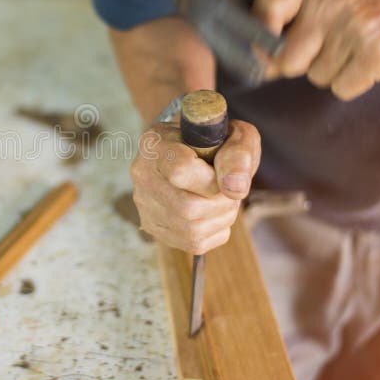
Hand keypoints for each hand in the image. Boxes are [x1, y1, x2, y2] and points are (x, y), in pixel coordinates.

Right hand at [130, 120, 260, 253]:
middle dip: (222, 204)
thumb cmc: (214, 141)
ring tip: (224, 200)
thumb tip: (235, 188)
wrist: (192, 150)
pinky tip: (213, 212)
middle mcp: (142, 175)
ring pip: (192, 230)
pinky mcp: (153, 226)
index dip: (215, 181)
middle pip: (188, 208)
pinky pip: (193, 243)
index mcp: (155, 145)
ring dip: (222, 218)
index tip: (228, 176)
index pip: (181, 172)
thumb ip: (237, 155)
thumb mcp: (233, 135)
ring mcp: (144, 204)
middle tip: (230, 191)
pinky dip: (215, 231)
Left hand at [253, 0, 379, 99]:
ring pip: (316, 76)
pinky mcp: (374, 53)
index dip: (259, 37)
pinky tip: (371, 61)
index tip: (262, 51)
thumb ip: (296, 16)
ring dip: (334, 71)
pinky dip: (355, 82)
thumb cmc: (378, 1)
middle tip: (330, 48)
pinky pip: (342, 88)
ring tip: (358, 48)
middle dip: (303, 64)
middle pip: (287, 58)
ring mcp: (353, 27)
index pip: (267, 7)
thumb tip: (262, 64)